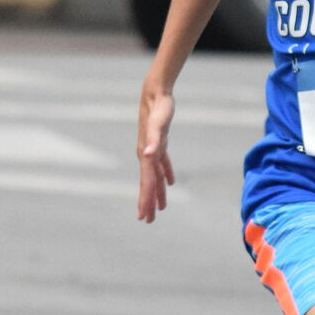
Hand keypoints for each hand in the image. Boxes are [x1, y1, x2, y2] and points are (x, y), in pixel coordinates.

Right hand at [136, 85, 176, 221]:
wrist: (155, 93)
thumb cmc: (158, 109)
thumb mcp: (159, 124)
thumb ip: (153, 140)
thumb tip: (147, 155)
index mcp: (146, 155)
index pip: (146, 182)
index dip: (145, 200)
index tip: (144, 216)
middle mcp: (146, 155)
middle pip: (148, 183)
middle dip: (147, 202)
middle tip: (147, 220)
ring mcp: (152, 149)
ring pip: (155, 176)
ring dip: (157, 192)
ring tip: (160, 208)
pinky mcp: (159, 143)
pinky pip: (162, 164)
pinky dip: (166, 174)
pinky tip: (171, 182)